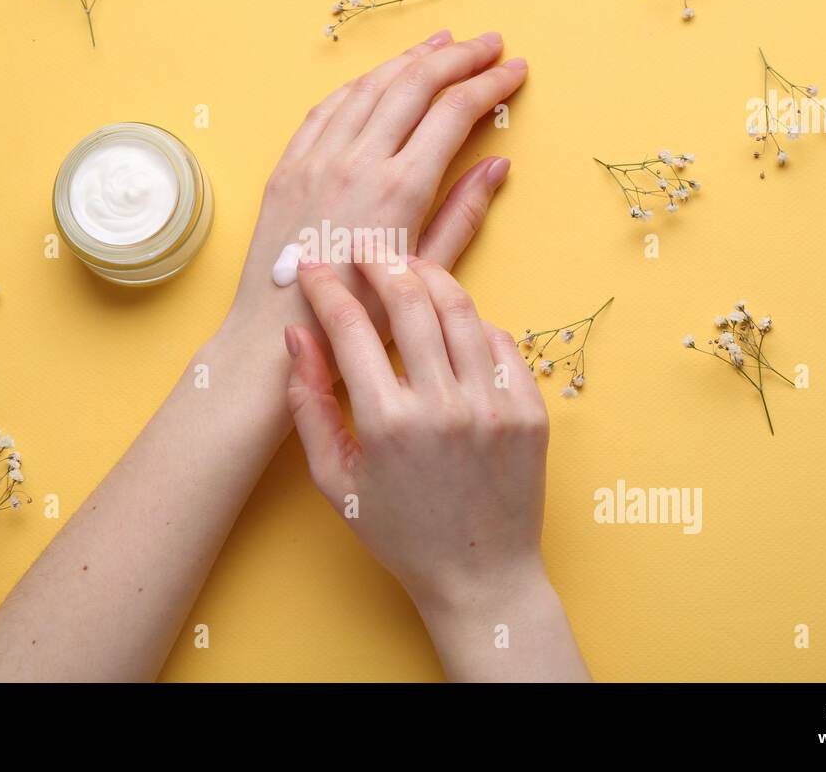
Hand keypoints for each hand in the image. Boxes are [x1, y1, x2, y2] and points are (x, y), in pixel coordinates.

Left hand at [222, 29, 525, 341]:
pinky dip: (361, 84)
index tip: (515, 71)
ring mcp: (317, 159)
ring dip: (409, 59)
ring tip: (441, 44)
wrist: (274, 333)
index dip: (489, 84)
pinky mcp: (288, 166)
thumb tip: (496, 167)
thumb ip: (461, 215)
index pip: (453, 112)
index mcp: (399, 190)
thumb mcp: (422, 272)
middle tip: (489, 44)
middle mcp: (357, 162)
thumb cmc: (355, 318)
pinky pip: (328, 108)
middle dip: (458, 57)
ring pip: (370, 86)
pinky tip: (379, 77)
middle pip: (415, 84)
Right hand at [283, 254, 588, 680]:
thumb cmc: (400, 533)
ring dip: (429, 276)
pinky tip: (452, 318)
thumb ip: (309, 405)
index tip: (313, 266)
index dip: (326, 286)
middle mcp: (443, 406)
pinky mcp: (529, 409)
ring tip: (407, 268)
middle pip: (411, 298)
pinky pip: (500, 341)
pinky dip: (472, 321)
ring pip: (461, 309)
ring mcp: (494, 405)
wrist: (481, 576)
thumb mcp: (336, 480)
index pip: (351, 326)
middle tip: (364, 249)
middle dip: (381, 261)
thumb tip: (295, 335)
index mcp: (387, 423)